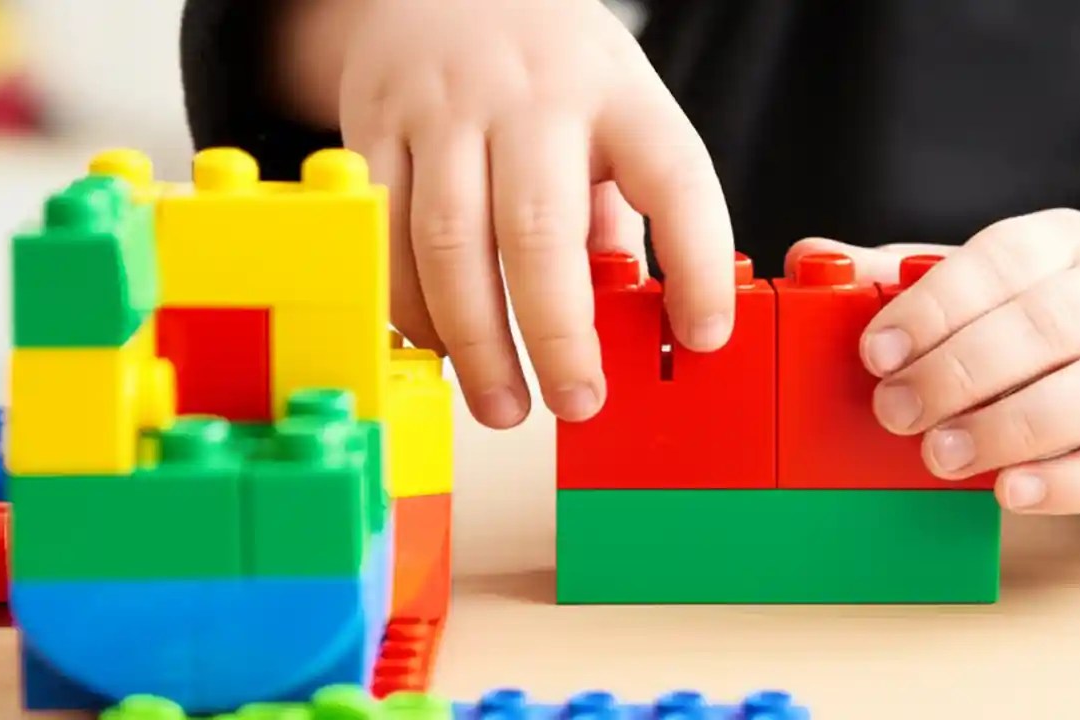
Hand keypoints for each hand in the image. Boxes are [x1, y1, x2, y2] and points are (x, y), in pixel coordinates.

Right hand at [338, 0, 735, 427]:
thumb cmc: (547, 70)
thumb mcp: (612, 110)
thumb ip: (620, 210)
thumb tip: (636, 324)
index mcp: (615, 92)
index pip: (673, 176)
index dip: (697, 261)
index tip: (703, 336)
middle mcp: (530, 96)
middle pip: (539, 228)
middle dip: (558, 335)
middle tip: (577, 402)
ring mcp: (444, 109)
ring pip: (450, 243)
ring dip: (478, 342)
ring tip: (505, 406)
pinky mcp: (376, 127)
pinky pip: (387, 236)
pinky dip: (412, 308)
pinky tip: (442, 348)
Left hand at [789, 209, 1079, 513]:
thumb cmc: (1067, 299)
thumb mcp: (1002, 271)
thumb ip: (908, 273)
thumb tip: (811, 254)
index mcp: (1062, 245)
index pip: (1000, 263)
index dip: (935, 308)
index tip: (876, 352)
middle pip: (1047, 326)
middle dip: (959, 372)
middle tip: (894, 411)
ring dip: (1011, 427)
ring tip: (940, 455)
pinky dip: (1073, 482)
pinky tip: (1013, 492)